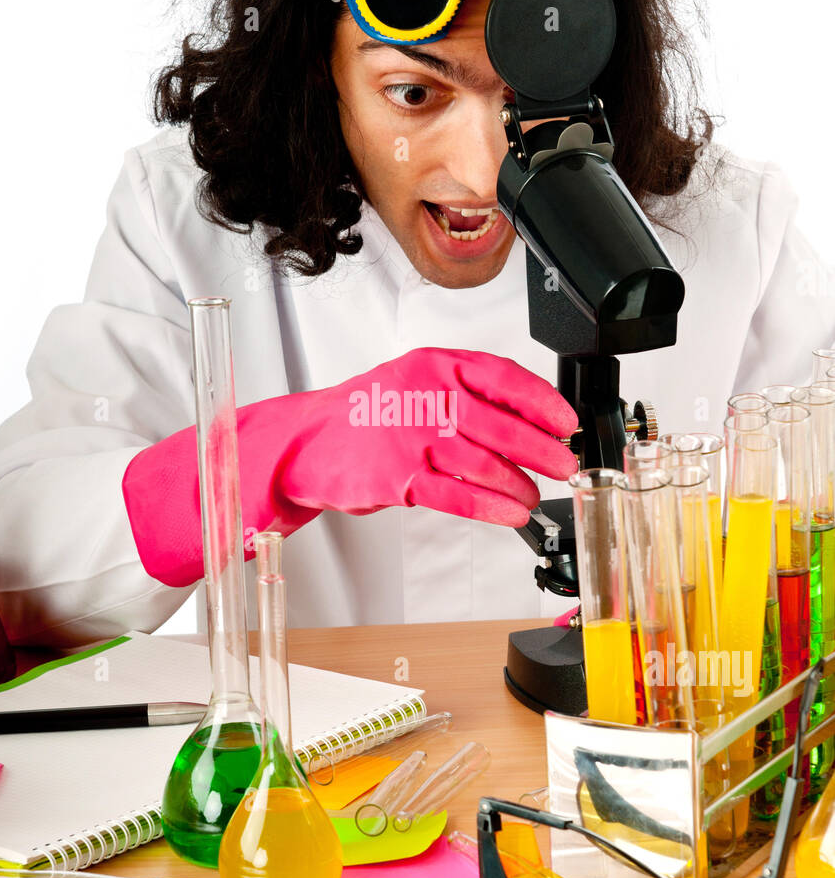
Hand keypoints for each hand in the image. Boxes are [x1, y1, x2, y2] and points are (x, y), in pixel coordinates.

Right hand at [123, 347, 578, 585]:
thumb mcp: (417, 382)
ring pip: (482, 462)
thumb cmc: (370, 413)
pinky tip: (509, 513)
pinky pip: (456, 495)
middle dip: (541, 448)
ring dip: (518, 484)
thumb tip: (530, 420)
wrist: (309, 441)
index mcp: (434, 364)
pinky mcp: (398, 477)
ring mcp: (411, 436)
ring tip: (535, 497)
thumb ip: (466, 392)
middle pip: (500, 423)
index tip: (567, 422)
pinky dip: (489, 507)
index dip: (542, 401)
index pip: (502, 376)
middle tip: (565, 465)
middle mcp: (425, 395)